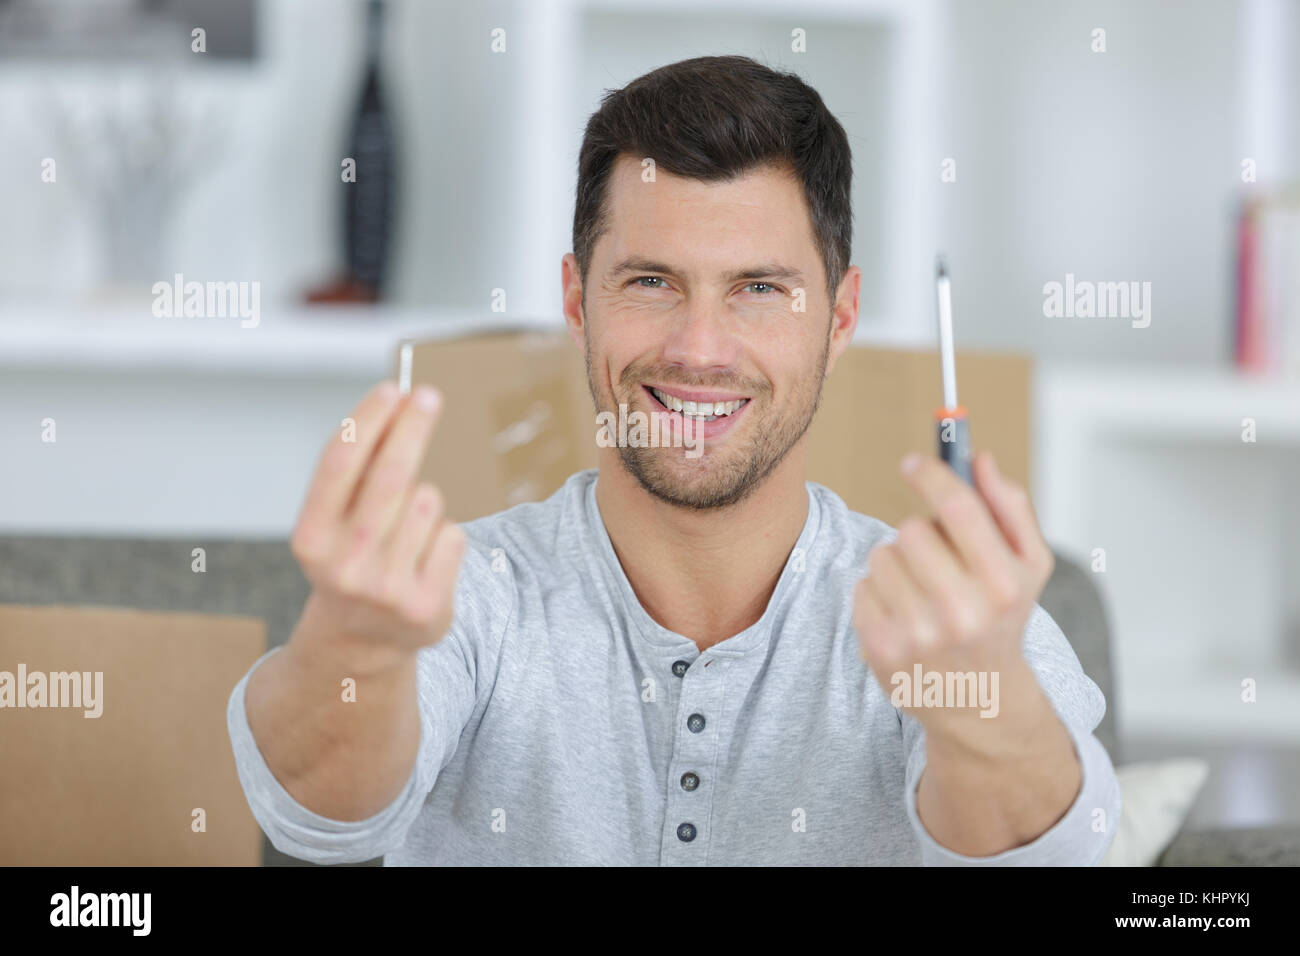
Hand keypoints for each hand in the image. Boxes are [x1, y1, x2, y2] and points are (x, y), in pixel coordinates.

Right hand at [288, 380, 466, 665]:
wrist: (361, 643)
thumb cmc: (352, 560)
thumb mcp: (333, 524)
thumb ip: (357, 474)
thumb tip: (397, 402)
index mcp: (311, 538)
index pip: (340, 463)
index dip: (368, 420)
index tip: (392, 389)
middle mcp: (343, 564)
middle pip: (391, 475)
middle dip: (412, 428)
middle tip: (429, 397)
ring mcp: (386, 588)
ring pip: (427, 502)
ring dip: (426, 500)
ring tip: (409, 528)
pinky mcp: (425, 605)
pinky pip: (453, 535)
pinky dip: (445, 535)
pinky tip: (426, 558)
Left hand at [853, 450, 1054, 741]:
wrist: (978, 699)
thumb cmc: (1001, 619)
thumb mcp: (1028, 565)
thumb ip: (1010, 507)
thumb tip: (981, 459)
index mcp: (1003, 584)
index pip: (958, 508)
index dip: (930, 475)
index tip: (912, 462)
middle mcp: (962, 612)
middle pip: (912, 530)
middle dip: (919, 532)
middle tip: (935, 556)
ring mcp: (918, 633)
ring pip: (882, 555)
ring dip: (897, 561)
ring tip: (921, 588)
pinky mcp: (881, 647)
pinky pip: (862, 585)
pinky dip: (878, 590)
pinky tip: (903, 611)